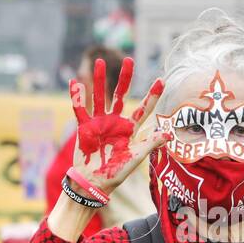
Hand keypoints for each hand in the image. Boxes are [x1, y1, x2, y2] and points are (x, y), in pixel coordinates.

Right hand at [70, 57, 166, 191]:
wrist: (94, 182)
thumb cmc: (116, 173)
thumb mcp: (136, 157)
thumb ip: (150, 144)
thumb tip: (168, 133)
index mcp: (130, 129)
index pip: (143, 109)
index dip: (152, 96)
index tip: (161, 80)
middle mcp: (115, 122)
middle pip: (120, 94)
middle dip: (125, 78)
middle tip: (128, 60)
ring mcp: (99, 122)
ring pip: (100, 96)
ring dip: (99, 79)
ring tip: (98, 61)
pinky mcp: (85, 127)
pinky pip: (80, 109)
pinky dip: (77, 97)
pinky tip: (75, 82)